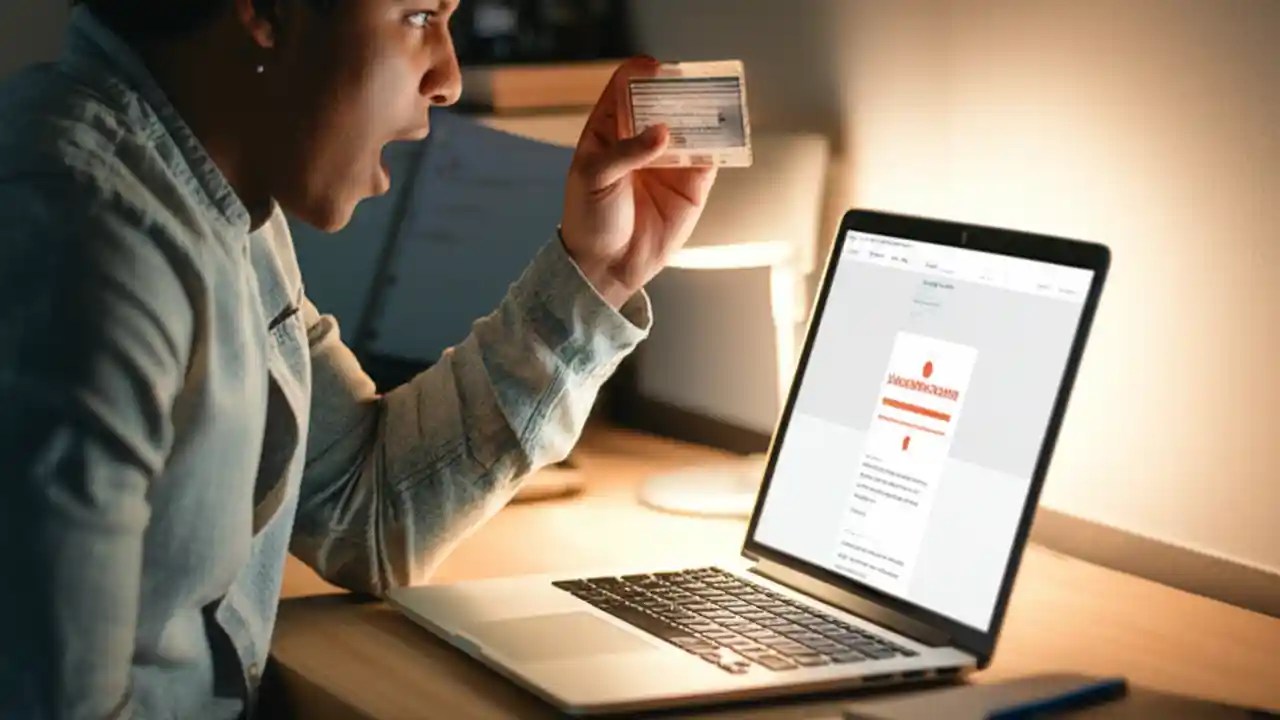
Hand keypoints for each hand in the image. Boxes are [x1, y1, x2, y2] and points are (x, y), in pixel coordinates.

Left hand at [560, 57, 717, 308]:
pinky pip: (711, 155)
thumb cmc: (590, 218)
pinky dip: (720, 142)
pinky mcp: (693, 182)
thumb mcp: (594, 178)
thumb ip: (626, 151)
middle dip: (678, 88)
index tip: (653, 67)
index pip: (625, 89)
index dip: (639, 72)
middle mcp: (642, 138)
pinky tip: (724, 133)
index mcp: (609, 129)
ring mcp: (670, 159)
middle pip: (664, 100)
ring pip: (691, 124)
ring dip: (703, 111)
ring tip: (714, 100)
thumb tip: (664, 131)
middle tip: (691, 81)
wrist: (608, 265)